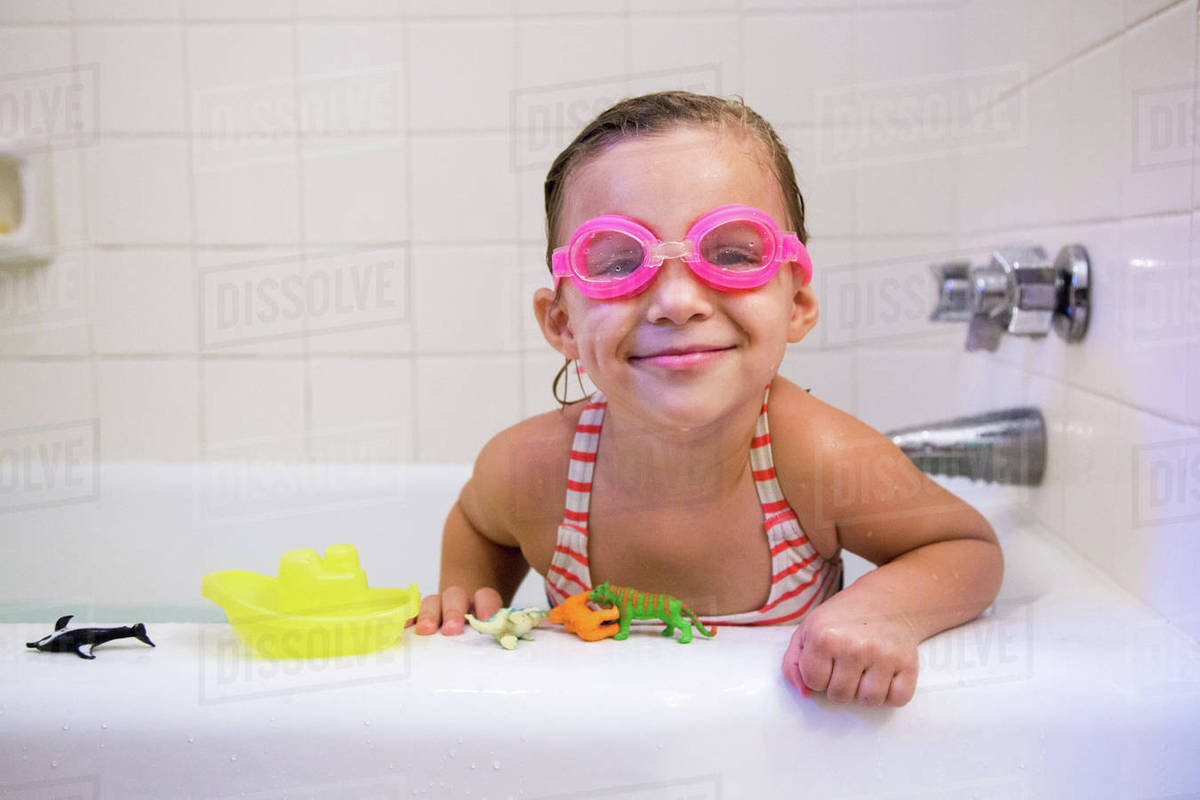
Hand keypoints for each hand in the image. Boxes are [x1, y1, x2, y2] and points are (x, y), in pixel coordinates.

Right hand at [412, 586, 502, 635]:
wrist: (465, 623)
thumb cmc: (481, 635)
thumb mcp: (495, 633)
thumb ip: (502, 634)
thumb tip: (519, 641)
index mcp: (482, 603)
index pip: (486, 596)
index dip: (486, 606)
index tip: (485, 620)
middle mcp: (459, 601)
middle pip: (455, 596)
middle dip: (453, 612)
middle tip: (452, 629)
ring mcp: (438, 606)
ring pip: (432, 601)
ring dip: (429, 614)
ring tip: (426, 631)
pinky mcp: (420, 616)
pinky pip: (412, 612)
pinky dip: (408, 618)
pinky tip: (406, 628)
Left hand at [782, 598, 919, 706]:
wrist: (886, 600)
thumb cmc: (843, 619)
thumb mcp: (808, 630)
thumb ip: (793, 663)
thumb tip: (805, 694)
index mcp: (824, 637)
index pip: (813, 683)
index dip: (818, 675)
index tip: (827, 661)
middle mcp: (853, 646)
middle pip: (839, 696)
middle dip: (841, 685)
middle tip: (847, 664)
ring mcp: (882, 655)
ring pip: (868, 701)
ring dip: (866, 691)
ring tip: (865, 670)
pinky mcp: (907, 663)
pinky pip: (898, 700)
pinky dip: (892, 693)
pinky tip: (885, 674)